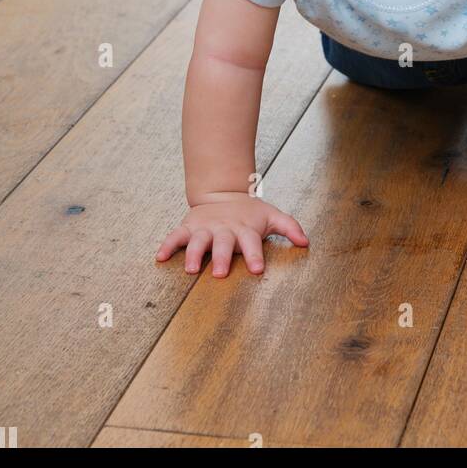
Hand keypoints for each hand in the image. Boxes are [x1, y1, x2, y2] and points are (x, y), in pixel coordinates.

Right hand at [155, 193, 308, 277]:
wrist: (223, 193)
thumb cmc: (250, 213)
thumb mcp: (272, 216)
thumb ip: (289, 227)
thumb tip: (306, 242)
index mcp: (245, 229)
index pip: (252, 243)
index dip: (255, 255)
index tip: (257, 270)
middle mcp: (225, 229)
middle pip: (223, 244)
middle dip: (222, 258)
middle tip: (220, 274)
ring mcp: (205, 228)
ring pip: (198, 241)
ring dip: (193, 254)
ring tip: (190, 269)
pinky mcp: (189, 227)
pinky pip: (176, 236)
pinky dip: (168, 245)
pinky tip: (160, 257)